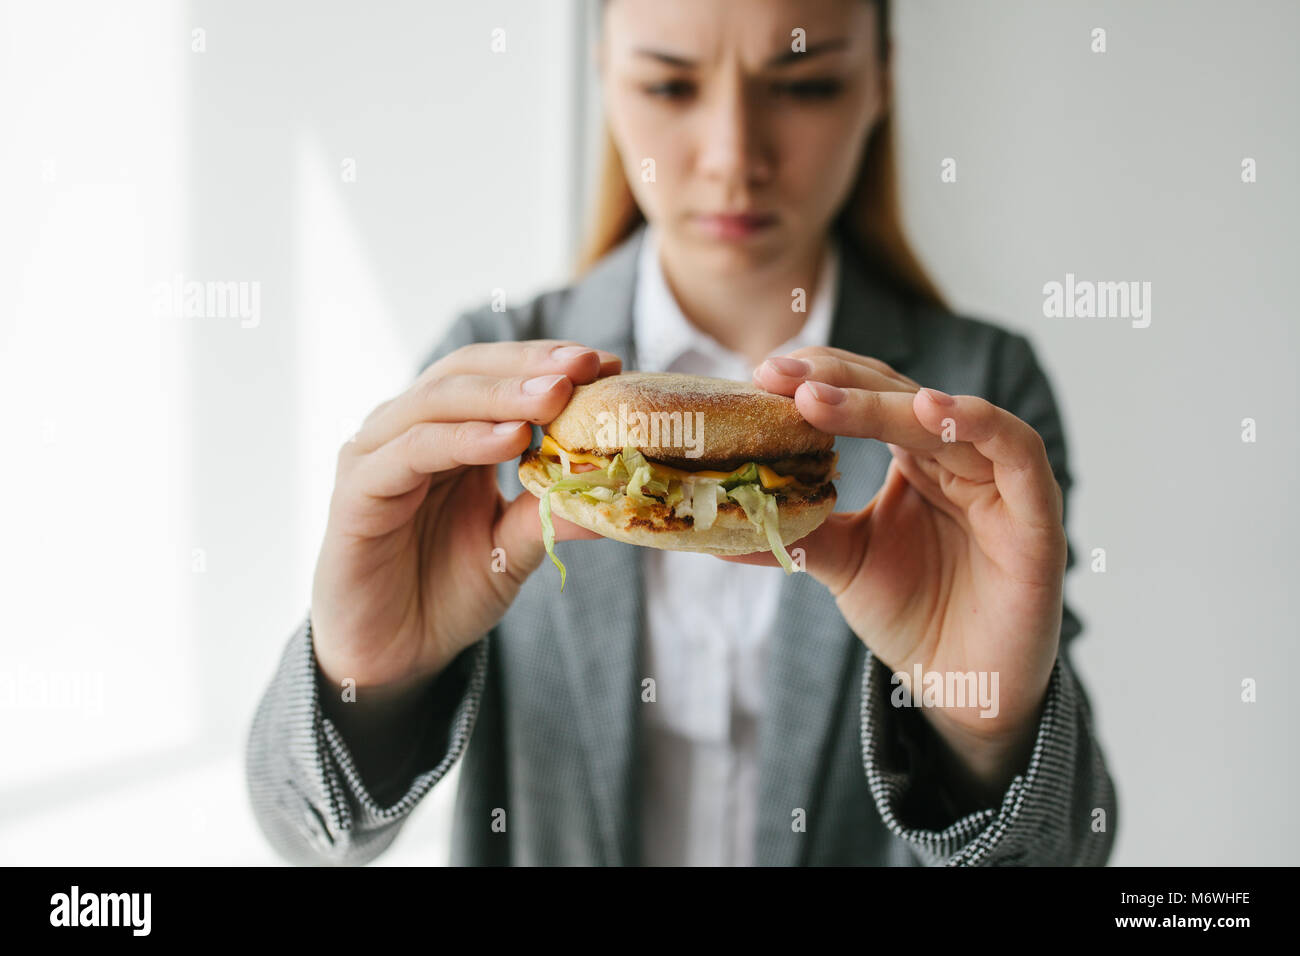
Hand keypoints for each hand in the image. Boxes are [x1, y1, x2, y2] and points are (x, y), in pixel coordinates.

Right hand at [310, 341, 620, 699]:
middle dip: (529, 365)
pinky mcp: (356, 493)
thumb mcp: (513, 548)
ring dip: (501, 395)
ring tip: (555, 396)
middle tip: (584, 366)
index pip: (497, 374)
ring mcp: (376, 456)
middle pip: (467, 370)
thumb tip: (617, 489)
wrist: (392, 658)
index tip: (607, 363)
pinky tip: (510, 439)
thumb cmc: (445, 592)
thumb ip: (550, 511)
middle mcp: (406, 430)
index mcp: (446, 432)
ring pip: (438, 400)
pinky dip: (463, 439)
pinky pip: (411, 452)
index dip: (548, 363)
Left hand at [741, 347, 1068, 799]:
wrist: (966, 688)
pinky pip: (1018, 450)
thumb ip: (797, 533)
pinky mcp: (1036, 512)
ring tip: (819, 399)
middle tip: (777, 375)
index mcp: (912, 457)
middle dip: (835, 380)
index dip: (819, 379)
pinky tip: (928, 408)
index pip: (867, 395)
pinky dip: (978, 422)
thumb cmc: (914, 614)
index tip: (760, 375)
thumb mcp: (845, 563)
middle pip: (897, 394)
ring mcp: (998, 479)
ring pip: (944, 417)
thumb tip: (716, 526)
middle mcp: (955, 456)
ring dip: (882, 403)